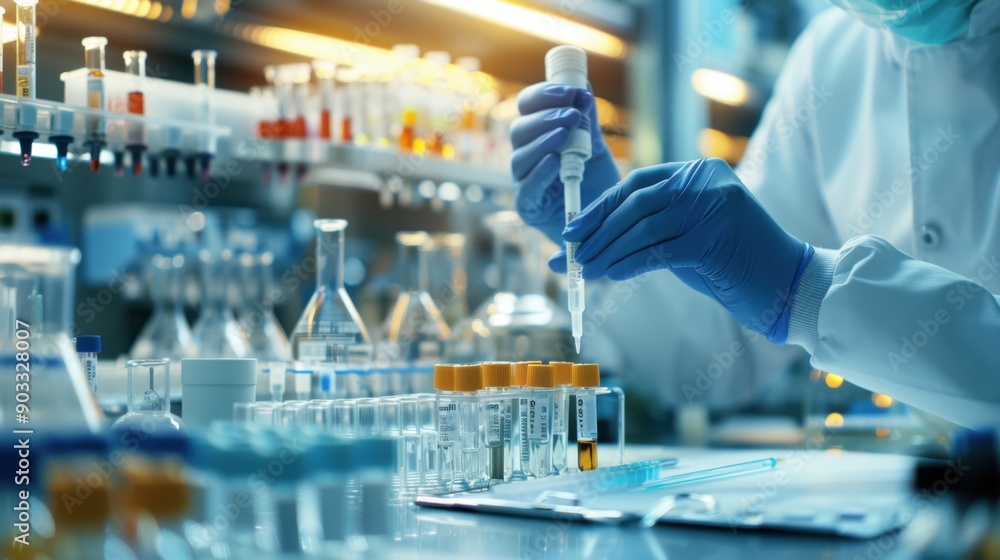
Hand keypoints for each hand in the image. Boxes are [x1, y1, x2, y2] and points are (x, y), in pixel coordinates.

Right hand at [511, 82, 619, 243]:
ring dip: (542, 141)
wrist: (604, 221)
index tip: (568, 91)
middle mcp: (526, 155)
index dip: (543, 95)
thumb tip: (583, 88)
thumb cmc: (594, 181)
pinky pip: (526, 187)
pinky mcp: (528, 205)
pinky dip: (539, 173)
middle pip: (519, 129)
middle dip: (545, 118)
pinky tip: (554, 162)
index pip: (527, 106)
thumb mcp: (594, 146)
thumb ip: (587, 121)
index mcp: (537, 134)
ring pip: (519, 156)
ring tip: (565, 134)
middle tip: (572, 115)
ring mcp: (524, 181)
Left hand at [562, 158, 812, 340]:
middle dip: (596, 230)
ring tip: (584, 271)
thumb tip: (594, 240)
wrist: (790, 287)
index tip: (571, 229)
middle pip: (635, 202)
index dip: (600, 206)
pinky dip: (629, 264)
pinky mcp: (714, 237)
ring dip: (607, 251)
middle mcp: (706, 181)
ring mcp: (713, 205)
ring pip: (642, 226)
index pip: (637, 183)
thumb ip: (653, 227)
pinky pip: (657, 250)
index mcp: (700, 171)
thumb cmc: (736, 264)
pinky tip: (611, 276)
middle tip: (568, 254)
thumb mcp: (690, 235)